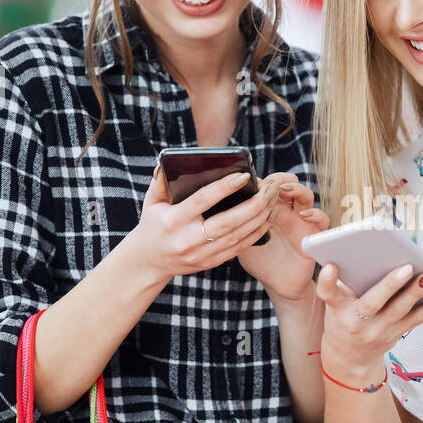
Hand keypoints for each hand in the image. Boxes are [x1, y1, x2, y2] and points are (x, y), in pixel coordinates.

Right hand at [126, 164, 280, 283]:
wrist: (149, 262)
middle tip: (269, 189)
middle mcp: (188, 239)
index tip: (244, 175)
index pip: (202, 201)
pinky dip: (256, 233)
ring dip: (260, 218)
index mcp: (173, 221)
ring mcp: (201, 254)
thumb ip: (161, 181)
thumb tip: (171, 160)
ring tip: (273, 201)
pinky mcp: (210, 262)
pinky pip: (238, 248)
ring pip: (237, 237)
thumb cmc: (153, 224)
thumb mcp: (152, 202)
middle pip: (228, 222)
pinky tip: (267, 219)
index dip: (224, 188)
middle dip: (253, 205)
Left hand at [236, 172, 330, 301]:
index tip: (252, 182)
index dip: (263, 181)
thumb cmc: (259, 260)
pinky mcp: (314, 234)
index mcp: (269, 208)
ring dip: (298, 189)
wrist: (278, 283)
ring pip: (306, 195)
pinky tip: (304, 215)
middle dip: (281, 179)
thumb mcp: (242, 240)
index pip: (269, 185)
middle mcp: (287, 211)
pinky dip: (316, 214)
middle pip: (289, 183)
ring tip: (285, 190)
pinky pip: (322, 219)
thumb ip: (235, 224)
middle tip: (271, 183)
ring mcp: (301, 221)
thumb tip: (217, 209)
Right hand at [314, 261, 422, 386]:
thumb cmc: (343, 317)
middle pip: (372, 304)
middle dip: (390, 285)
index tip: (330, 265)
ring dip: (415, 293)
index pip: (328, 295)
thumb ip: (348, 282)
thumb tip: (374, 252)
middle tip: (406, 267)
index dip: (327, 281)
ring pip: (399, 311)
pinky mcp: (395, 335)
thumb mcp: (336, 303)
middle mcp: (356, 323)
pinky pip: (415, 320)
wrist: (349, 357)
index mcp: (337, 309)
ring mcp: (378, 331)